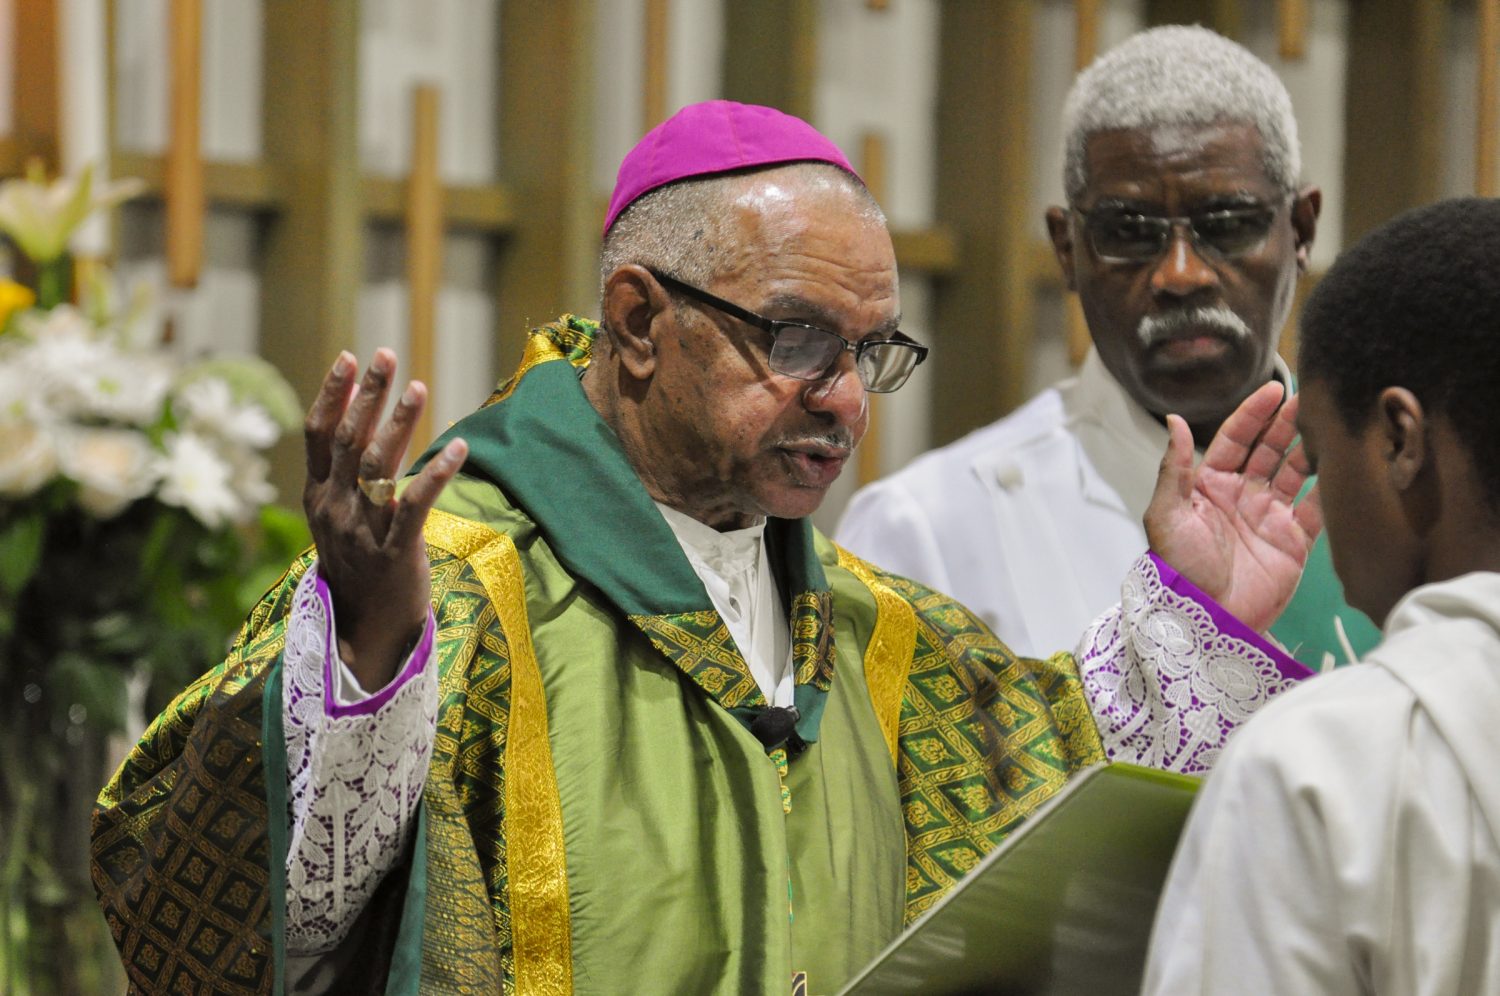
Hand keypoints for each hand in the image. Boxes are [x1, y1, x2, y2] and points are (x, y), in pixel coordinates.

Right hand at [303, 349, 467, 688]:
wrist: (365, 632)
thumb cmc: (361, 567)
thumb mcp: (341, 519)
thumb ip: (345, 478)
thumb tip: (362, 425)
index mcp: (319, 498)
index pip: (319, 435)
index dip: (333, 395)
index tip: (350, 358)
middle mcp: (335, 509)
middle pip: (349, 440)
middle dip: (369, 394)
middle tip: (387, 355)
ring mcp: (362, 531)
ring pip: (378, 466)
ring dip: (399, 423)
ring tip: (419, 387)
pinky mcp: (395, 553)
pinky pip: (414, 506)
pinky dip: (435, 475)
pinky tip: (458, 450)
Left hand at [1144, 382, 1322, 632]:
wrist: (1207, 618)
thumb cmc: (1179, 567)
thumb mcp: (1166, 515)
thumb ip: (1175, 468)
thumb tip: (1174, 419)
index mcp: (1209, 485)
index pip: (1235, 439)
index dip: (1254, 413)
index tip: (1274, 388)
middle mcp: (1242, 495)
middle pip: (1269, 449)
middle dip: (1287, 422)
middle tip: (1311, 397)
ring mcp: (1270, 516)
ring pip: (1296, 472)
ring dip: (1310, 447)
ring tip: (1330, 421)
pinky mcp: (1295, 541)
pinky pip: (1317, 508)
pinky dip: (1330, 487)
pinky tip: (1343, 463)